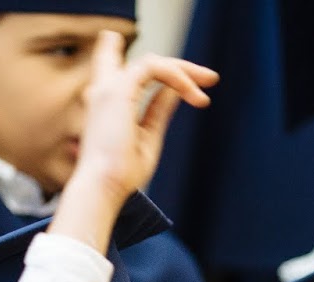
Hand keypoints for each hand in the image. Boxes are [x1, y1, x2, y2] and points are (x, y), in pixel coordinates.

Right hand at [50, 31, 216, 249]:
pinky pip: (154, 68)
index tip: (182, 78)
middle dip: (179, 66)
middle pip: (144, 63)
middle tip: (211, 79)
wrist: (103, 187)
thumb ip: (158, 110)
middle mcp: (105, 91)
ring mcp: (109, 87)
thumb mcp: (147, 136)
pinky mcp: (119, 88)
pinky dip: (178, 77)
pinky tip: (194, 96)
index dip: (146, 61)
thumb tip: (174, 91)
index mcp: (106, 104)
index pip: (117, 65)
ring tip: (209, 84)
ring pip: (153, 62)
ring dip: (184, 71)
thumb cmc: (121, 174)